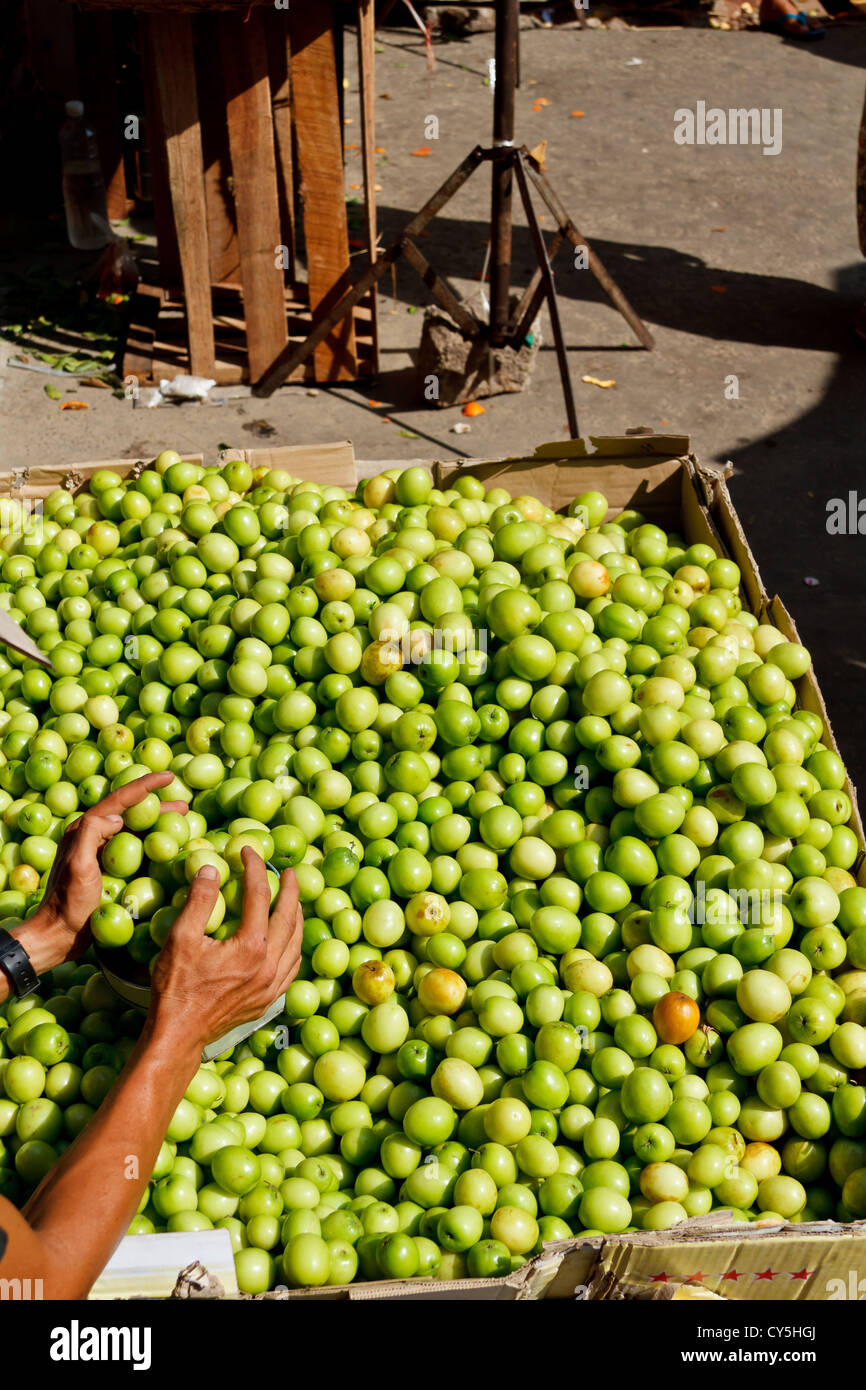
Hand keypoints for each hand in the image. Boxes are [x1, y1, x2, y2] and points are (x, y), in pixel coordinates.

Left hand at [40, 771, 188, 956]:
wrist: (59, 934)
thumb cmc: (69, 902)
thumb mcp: (79, 865)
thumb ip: (92, 833)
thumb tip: (118, 817)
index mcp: (84, 829)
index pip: (119, 799)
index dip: (145, 785)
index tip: (168, 776)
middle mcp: (92, 836)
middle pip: (129, 811)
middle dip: (156, 804)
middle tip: (183, 804)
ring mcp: (100, 852)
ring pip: (133, 829)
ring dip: (156, 823)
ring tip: (181, 821)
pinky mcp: (107, 868)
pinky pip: (133, 848)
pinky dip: (151, 843)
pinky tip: (166, 848)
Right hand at [149, 848, 302, 1049]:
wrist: (179, 1035)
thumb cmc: (176, 988)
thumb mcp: (181, 939)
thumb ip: (199, 901)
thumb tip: (211, 868)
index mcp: (252, 947)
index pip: (259, 896)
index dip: (254, 868)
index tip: (247, 851)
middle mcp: (270, 966)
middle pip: (289, 917)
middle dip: (290, 890)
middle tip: (289, 871)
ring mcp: (273, 986)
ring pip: (297, 944)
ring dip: (296, 918)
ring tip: (292, 901)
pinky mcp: (269, 1000)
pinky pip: (292, 967)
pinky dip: (293, 946)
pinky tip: (288, 940)